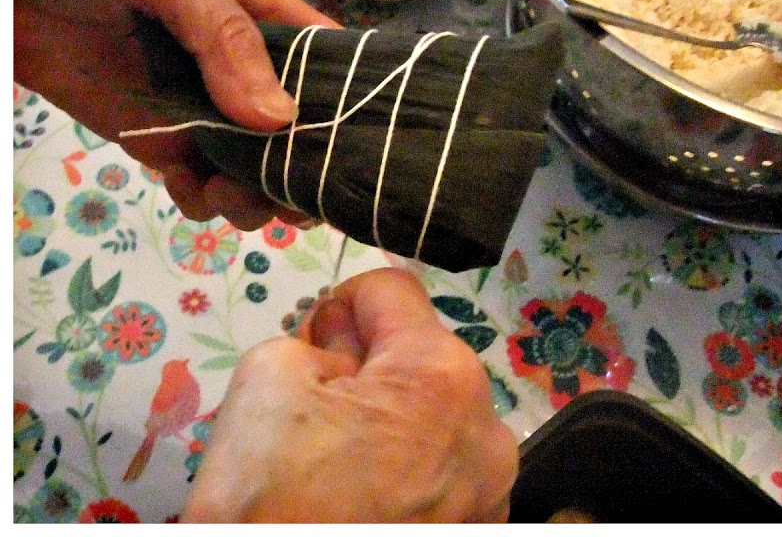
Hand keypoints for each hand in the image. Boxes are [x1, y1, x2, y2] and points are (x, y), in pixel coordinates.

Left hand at [13, 0, 339, 228]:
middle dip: (298, 168)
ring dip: (253, 193)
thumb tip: (280, 120)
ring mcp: (198, 101)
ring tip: (223, 194)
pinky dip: (202, 197)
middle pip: (298, 129)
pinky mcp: (153, 133)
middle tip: (275, 191)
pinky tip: (186, 188)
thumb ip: (223, 38)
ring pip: (255, 165)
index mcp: (262, 6)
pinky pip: (198, 179)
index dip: (348, 107)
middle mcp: (242, 61)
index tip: (349, 153)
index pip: (331, 62)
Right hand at [182, 268, 516, 521]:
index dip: (339, 306)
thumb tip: (344, 351)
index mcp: (444, 376)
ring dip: (393, 426)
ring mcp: (490, 490)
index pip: (392, 291)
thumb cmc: (270, 496)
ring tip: (338, 467)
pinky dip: (410, 476)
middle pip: (422, 363)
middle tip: (316, 417)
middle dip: (369, 374)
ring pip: (435, 422)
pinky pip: (444, 475)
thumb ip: (313, 340)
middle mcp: (489, 429)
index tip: (311, 344)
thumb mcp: (267, 379)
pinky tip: (364, 502)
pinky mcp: (478, 528)